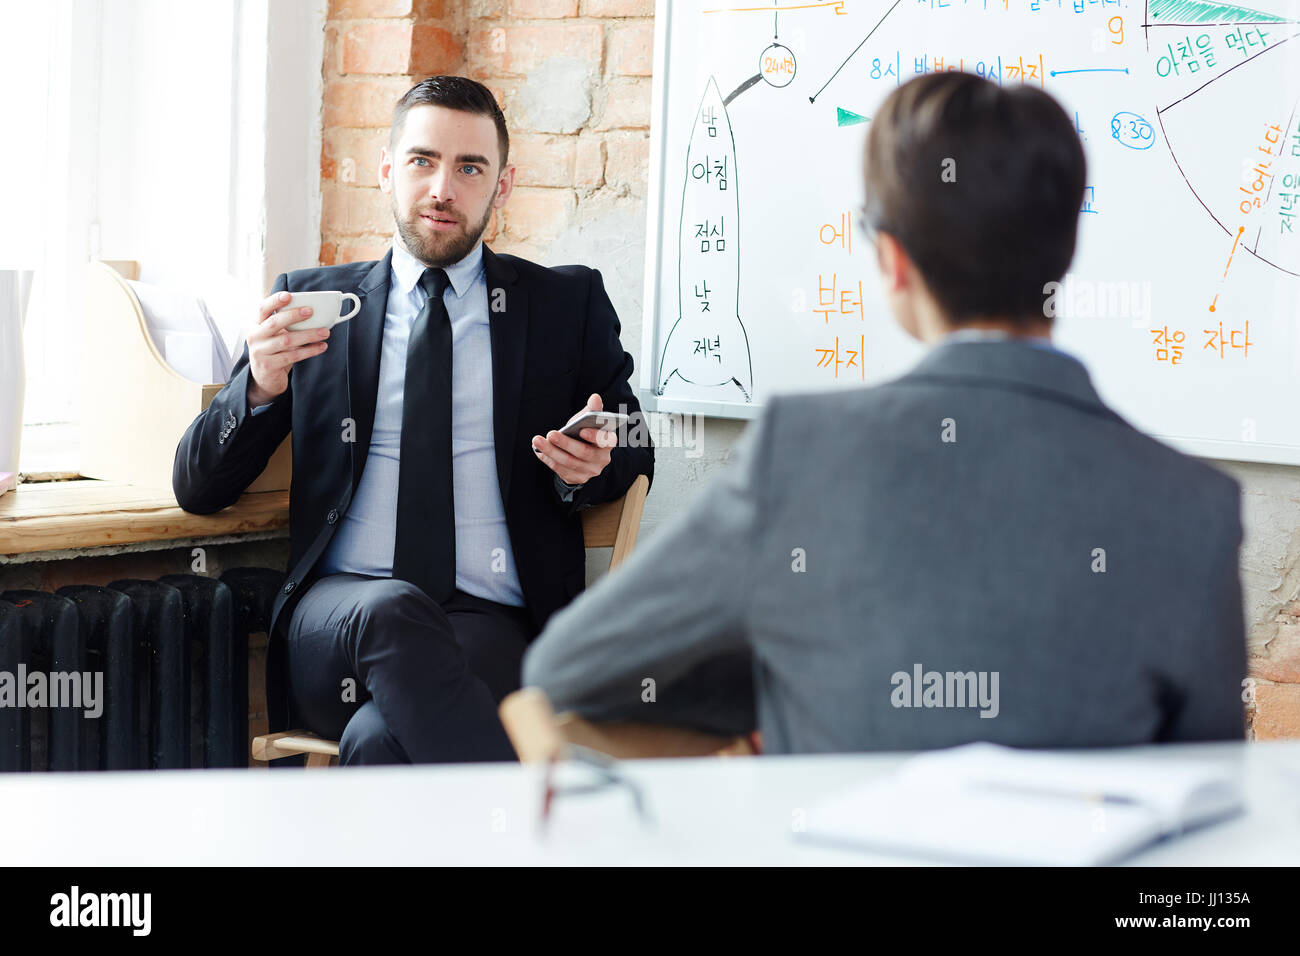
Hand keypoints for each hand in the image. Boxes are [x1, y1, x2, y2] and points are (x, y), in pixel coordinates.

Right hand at [246, 290, 331, 406]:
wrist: (265, 379)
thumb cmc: (274, 352)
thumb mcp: (275, 335)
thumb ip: (286, 325)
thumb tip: (312, 314)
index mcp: (255, 325)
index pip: (262, 308)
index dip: (274, 301)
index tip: (289, 295)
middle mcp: (254, 337)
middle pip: (274, 322)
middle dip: (294, 315)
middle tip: (311, 311)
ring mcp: (260, 352)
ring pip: (287, 340)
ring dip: (308, 335)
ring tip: (325, 332)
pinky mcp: (269, 365)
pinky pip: (293, 356)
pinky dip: (310, 350)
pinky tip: (321, 346)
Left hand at [531, 393, 617, 485]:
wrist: (581, 454)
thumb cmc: (584, 433)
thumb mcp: (588, 420)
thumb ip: (592, 409)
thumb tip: (595, 397)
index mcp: (608, 442)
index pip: (606, 440)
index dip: (594, 436)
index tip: (581, 430)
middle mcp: (602, 459)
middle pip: (584, 452)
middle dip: (566, 443)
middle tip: (551, 434)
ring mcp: (590, 471)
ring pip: (569, 462)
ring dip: (552, 451)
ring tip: (538, 441)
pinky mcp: (578, 478)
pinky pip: (561, 470)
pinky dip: (549, 459)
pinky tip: (539, 451)